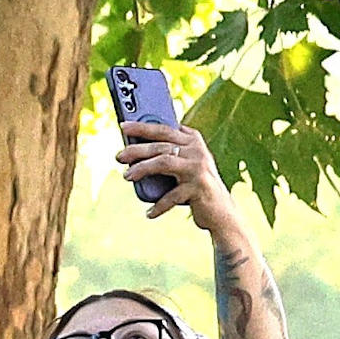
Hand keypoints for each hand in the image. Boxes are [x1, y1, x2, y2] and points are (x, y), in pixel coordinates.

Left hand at [118, 114, 238, 232]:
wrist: (220, 209)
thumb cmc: (195, 185)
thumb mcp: (184, 164)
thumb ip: (168, 153)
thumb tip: (132, 149)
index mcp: (193, 141)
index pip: (164, 129)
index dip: (142, 127)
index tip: (123, 126)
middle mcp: (197, 151)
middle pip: (161, 145)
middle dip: (137, 149)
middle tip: (119, 156)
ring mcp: (199, 168)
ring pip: (164, 162)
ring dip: (142, 169)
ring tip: (126, 176)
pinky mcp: (199, 186)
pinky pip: (172, 195)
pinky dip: (159, 205)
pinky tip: (149, 213)